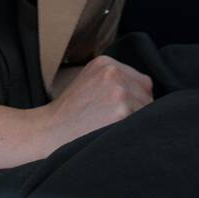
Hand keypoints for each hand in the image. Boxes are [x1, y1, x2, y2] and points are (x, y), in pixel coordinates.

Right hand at [29, 54, 153, 159]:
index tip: (125, 111)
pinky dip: (133, 131)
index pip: (141, 81)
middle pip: (146, 95)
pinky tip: (115, 134)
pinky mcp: (121, 111)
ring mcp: (118, 91)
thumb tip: (146, 94)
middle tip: (118, 123)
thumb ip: (114, 80)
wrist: (51, 129)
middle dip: (138, 110)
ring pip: (146, 109)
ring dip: (136, 122)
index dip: (137, 99)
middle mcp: (113, 72)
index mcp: (106, 63)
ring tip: (113, 128)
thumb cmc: (70, 112)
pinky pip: (141, 123)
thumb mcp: (89, 81)